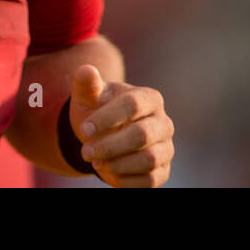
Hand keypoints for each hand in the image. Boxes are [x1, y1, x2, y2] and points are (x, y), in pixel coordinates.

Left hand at [69, 64, 173, 187]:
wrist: (103, 134)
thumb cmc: (97, 110)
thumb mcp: (88, 97)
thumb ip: (87, 85)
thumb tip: (86, 69)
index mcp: (149, 98)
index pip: (132, 105)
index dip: (107, 118)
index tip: (84, 129)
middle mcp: (163, 122)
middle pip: (142, 135)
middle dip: (110, 146)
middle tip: (85, 153)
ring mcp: (166, 148)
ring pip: (148, 159)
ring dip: (117, 164)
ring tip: (95, 162)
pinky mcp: (163, 171)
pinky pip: (149, 180)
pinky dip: (125, 180)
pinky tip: (107, 173)